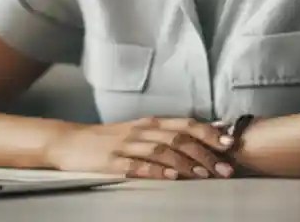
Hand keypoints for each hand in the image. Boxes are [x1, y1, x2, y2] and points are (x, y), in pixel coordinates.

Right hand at [44, 116, 236, 179]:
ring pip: (162, 151)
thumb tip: (205, 132)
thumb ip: (168, 133)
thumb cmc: (108, 139)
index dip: (209, 132)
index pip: (185, 124)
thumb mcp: (139, 131)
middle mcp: (141, 131)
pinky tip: (171, 177)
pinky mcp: (113, 161)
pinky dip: (157, 171)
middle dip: (205, 153)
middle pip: (179, 138)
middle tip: (225, 168)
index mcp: (150, 123)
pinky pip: (138, 165)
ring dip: (187, 163)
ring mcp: (127, 145)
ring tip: (205, 175)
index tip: (230, 143)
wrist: (70, 141)